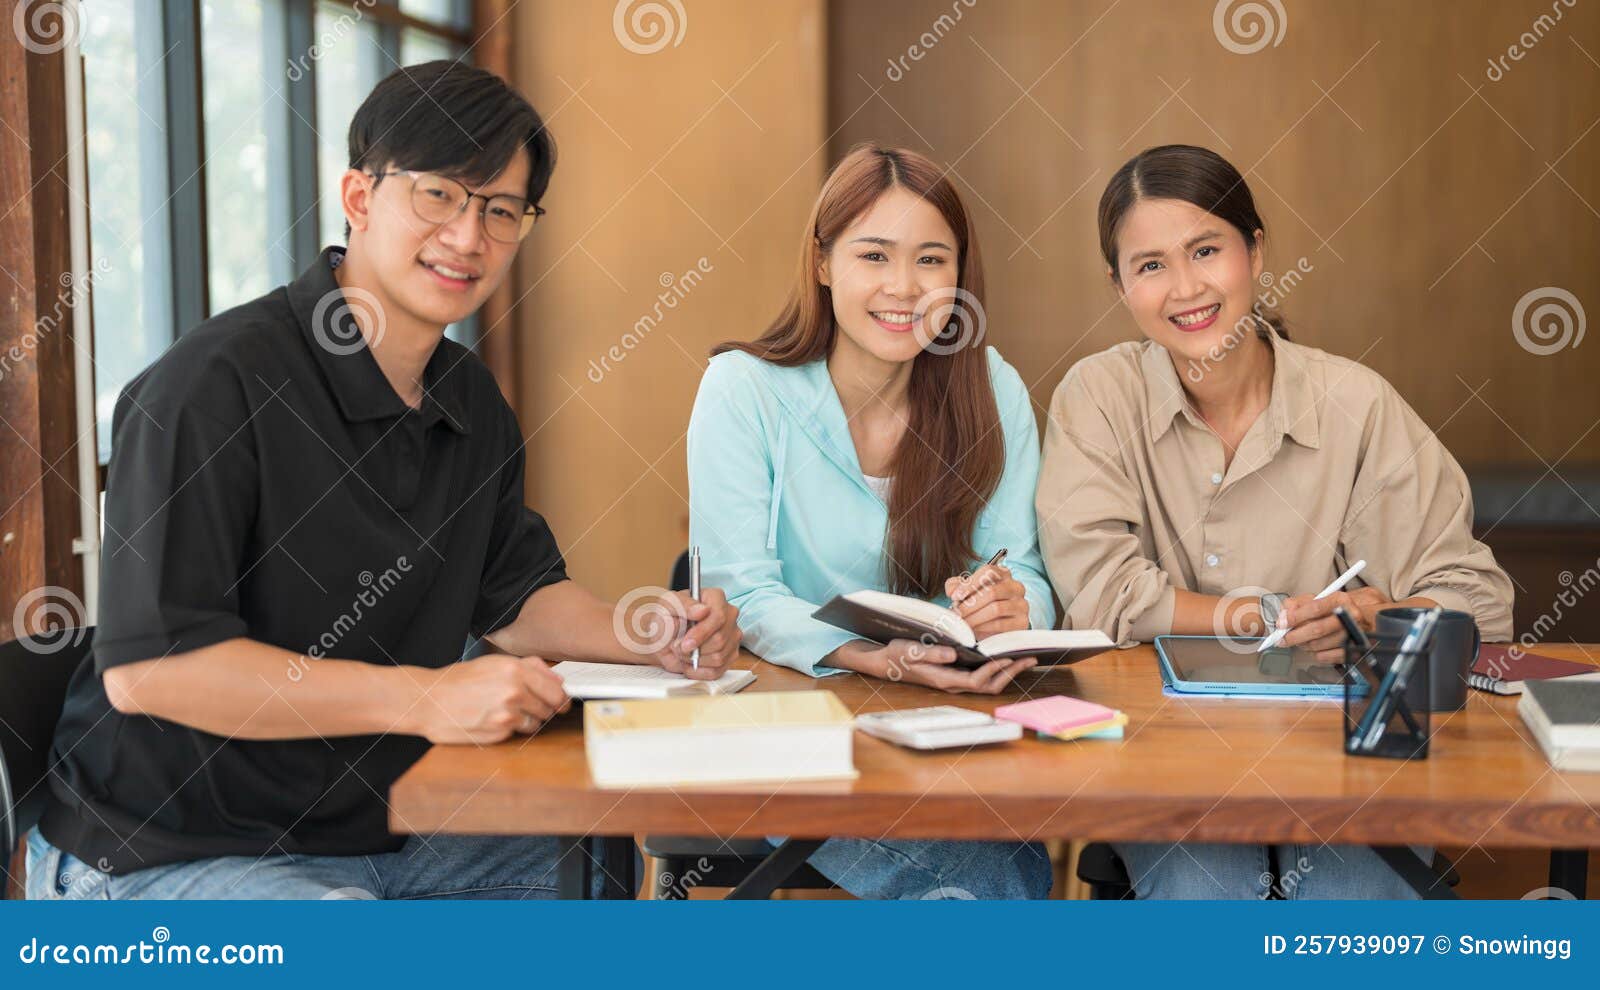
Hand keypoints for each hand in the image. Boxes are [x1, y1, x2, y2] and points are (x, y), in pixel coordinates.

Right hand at [410, 654, 570, 743]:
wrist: (428, 701)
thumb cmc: (458, 681)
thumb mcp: (493, 663)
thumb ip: (529, 667)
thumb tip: (557, 678)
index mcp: (515, 670)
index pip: (556, 690)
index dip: (562, 699)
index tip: (562, 703)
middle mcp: (514, 691)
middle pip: (550, 708)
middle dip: (544, 709)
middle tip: (528, 706)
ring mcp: (506, 714)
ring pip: (536, 723)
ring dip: (528, 720)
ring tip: (505, 711)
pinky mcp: (498, 733)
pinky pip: (517, 733)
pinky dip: (511, 729)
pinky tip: (493, 720)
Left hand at [630, 587, 741, 680]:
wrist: (663, 639)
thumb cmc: (666, 618)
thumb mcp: (667, 605)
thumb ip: (683, 605)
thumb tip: (702, 610)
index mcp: (716, 598)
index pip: (719, 617)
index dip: (702, 633)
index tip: (686, 642)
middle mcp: (729, 616)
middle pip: (720, 639)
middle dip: (694, 649)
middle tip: (678, 646)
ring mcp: (732, 637)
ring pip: (719, 657)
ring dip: (694, 659)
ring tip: (683, 652)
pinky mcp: (729, 657)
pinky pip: (717, 671)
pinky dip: (698, 671)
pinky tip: (689, 662)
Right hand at [829, 639, 1036, 694]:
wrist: (885, 661)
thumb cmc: (897, 654)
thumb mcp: (910, 651)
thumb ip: (931, 654)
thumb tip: (954, 654)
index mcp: (945, 678)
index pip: (978, 680)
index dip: (997, 671)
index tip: (1012, 657)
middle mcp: (953, 682)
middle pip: (989, 685)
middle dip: (1011, 673)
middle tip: (1029, 658)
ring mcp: (954, 679)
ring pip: (987, 683)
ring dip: (1007, 672)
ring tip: (1023, 657)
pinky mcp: (954, 673)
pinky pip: (981, 675)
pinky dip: (996, 667)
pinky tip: (1003, 655)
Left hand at [945, 565, 1030, 638]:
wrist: (998, 625)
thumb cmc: (982, 604)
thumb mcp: (968, 591)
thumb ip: (956, 586)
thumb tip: (952, 591)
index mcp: (1004, 574)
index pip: (988, 571)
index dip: (969, 584)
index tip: (955, 596)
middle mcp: (1016, 587)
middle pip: (992, 591)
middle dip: (970, 604)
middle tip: (957, 613)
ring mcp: (1021, 604)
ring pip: (996, 608)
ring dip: (975, 617)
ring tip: (963, 621)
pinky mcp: (1022, 622)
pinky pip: (1001, 624)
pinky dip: (983, 627)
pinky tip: (974, 629)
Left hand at [1278, 587, 1394, 660]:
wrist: (1366, 618)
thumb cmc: (1335, 609)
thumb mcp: (1317, 598)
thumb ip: (1297, 603)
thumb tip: (1283, 616)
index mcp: (1341, 600)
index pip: (1314, 608)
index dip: (1294, 617)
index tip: (1281, 623)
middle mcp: (1351, 617)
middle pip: (1316, 630)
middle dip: (1294, 636)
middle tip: (1281, 639)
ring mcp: (1354, 635)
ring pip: (1319, 645)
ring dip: (1303, 645)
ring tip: (1300, 640)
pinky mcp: (1354, 651)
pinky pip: (1327, 657)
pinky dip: (1315, 654)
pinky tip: (1314, 647)